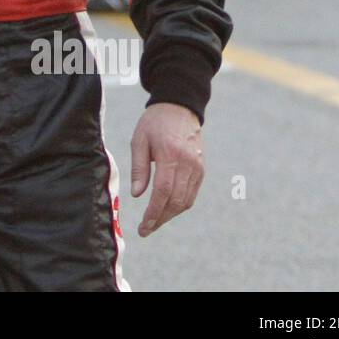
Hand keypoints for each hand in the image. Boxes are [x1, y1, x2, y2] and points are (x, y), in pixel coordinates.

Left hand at [129, 103, 204, 236]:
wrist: (180, 108)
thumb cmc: (155, 123)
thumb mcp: (139, 140)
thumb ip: (139, 168)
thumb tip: (137, 195)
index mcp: (170, 155)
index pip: (163, 192)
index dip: (153, 213)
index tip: (143, 226)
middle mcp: (188, 164)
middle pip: (176, 201)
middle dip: (160, 219)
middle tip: (146, 229)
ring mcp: (197, 167)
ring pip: (186, 201)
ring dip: (170, 215)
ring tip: (154, 221)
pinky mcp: (201, 169)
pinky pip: (192, 193)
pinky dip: (180, 205)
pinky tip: (166, 209)